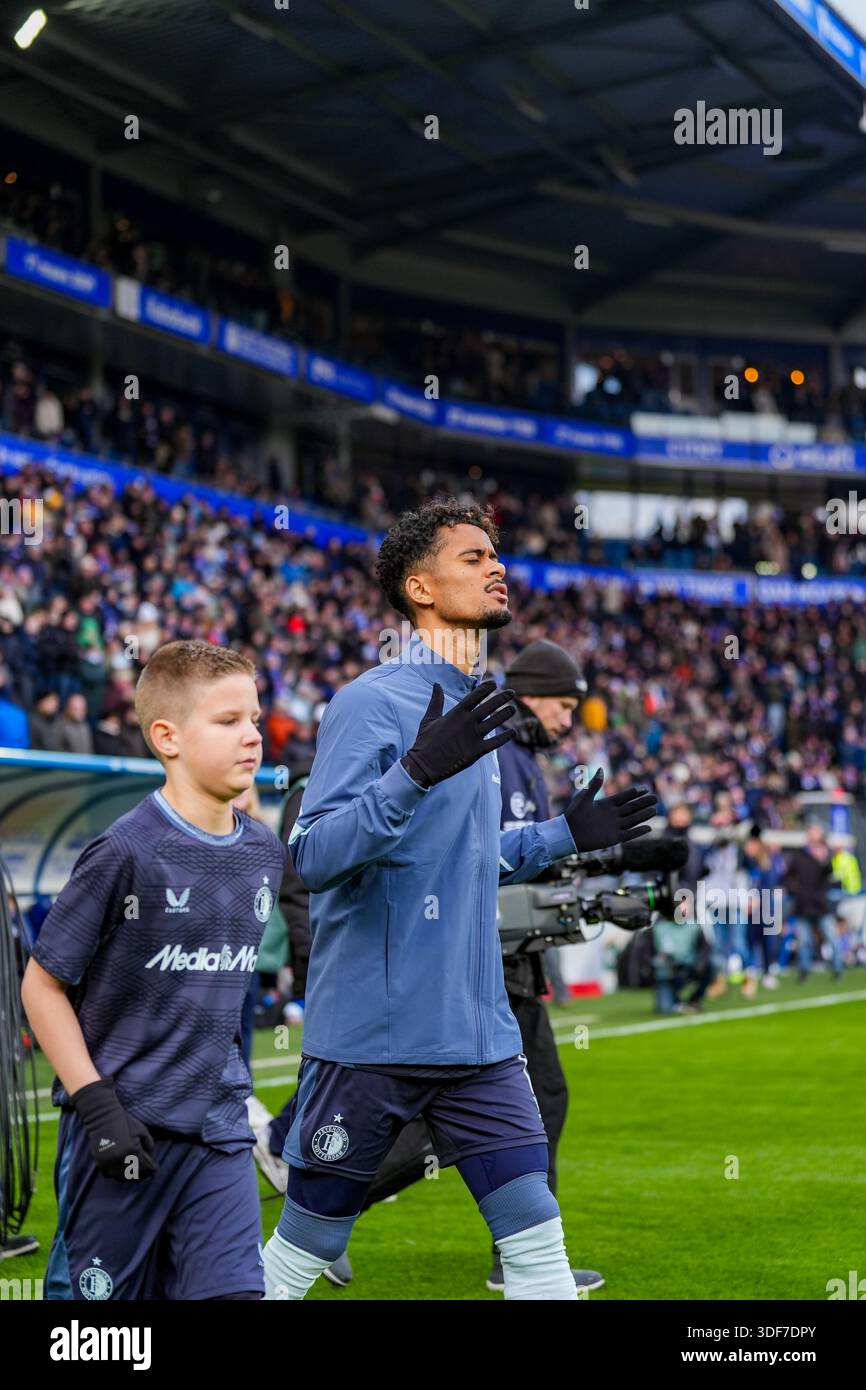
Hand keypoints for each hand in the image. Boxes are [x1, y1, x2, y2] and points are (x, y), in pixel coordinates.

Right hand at [71, 1077, 157, 1180]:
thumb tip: (150, 1156)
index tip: (155, 1169)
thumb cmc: (124, 1121)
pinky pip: (110, 1175)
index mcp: (132, 1151)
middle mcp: (120, 1160)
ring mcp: (108, 1163)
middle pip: (134, 1175)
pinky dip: (116, 1175)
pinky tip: (122, 1171)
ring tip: (136, 1173)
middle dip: (142, 1174)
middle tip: (147, 1173)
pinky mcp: (100, 1163)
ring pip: (121, 1178)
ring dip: (130, 1176)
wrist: (103, 1117)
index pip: (145, 1167)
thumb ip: (149, 1144)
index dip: (152, 1169)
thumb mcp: (142, 1130)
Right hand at [401, 679, 516, 787]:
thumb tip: (436, 684)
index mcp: (456, 713)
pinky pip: (496, 742)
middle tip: (512, 692)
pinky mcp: (477, 751)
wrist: (425, 765)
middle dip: (502, 698)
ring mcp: (473, 736)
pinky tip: (513, 732)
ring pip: (495, 722)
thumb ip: (436, 701)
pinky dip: (506, 737)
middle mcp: (467, 722)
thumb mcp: (429, 718)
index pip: (475, 695)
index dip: (486, 688)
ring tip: (513, 709)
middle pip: (489, 706)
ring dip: (506, 714)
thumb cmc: (425, 741)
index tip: (494, 683)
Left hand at [564, 768, 656, 851]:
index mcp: (606, 805)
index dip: (634, 793)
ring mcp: (614, 827)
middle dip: (643, 803)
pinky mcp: (614, 838)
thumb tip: (601, 768)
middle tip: (655, 798)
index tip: (645, 788)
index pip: (624, 798)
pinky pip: (629, 834)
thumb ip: (594, 785)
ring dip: (644, 815)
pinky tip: (648, 828)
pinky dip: (638, 831)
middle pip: (632, 808)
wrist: (567, 834)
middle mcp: (612, 815)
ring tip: (655, 810)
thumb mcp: (584, 797)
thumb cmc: (573, 815)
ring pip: (633, 820)